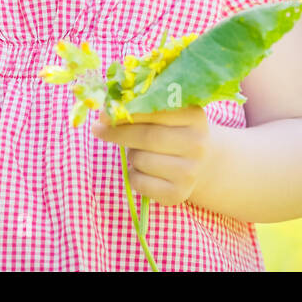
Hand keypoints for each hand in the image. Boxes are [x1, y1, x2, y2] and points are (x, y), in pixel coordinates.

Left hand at [91, 106, 215, 206]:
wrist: (202, 164)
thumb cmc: (174, 132)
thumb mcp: (168, 115)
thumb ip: (143, 108)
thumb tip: (105, 111)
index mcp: (195, 116)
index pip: (154, 111)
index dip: (126, 112)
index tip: (103, 113)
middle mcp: (197, 144)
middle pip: (147, 137)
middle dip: (118, 133)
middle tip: (98, 129)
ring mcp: (190, 171)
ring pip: (140, 160)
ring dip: (130, 156)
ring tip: (138, 152)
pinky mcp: (178, 194)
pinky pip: (139, 182)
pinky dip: (132, 175)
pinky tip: (142, 170)